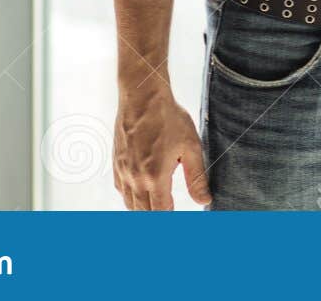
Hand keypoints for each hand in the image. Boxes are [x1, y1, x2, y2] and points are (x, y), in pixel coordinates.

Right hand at [113, 85, 210, 209]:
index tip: (178, 222)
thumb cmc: (169, 118)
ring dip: (142, 210)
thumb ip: (197, 177)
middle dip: (156, 218)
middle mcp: (135, 178)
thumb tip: (204, 201)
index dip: (170, 220)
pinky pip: (121, 189)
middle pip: (143, 212)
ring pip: (129, 203)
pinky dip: (131, 197)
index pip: (161, 212)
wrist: (143, 97)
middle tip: (168, 217)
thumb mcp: (191, 147)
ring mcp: (123, 171)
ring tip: (156, 209)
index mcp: (155, 177)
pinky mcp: (116, 162)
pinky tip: (141, 193)